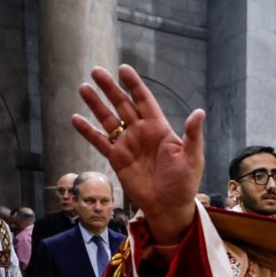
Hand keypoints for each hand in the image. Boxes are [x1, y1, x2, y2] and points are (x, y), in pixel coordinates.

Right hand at [72, 65, 203, 245]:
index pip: (144, 100)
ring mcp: (127, 144)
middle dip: (110, 88)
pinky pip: (100, 142)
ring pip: (108, 119)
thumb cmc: (184, 183)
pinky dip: (88, 131)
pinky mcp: (117, 159)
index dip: (134, 85)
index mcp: (159, 128)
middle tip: (96, 71)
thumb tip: (200, 111)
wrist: (169, 206)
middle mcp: (141, 132)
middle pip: (122, 104)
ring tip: (83, 88)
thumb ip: (192, 135)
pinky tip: (75, 119)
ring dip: (96, 104)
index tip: (123, 69)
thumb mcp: (192, 158)